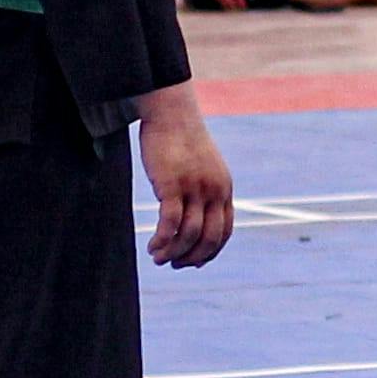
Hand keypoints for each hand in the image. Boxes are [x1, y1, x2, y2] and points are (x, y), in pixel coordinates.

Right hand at [138, 93, 234, 267]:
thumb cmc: (182, 141)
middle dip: (191, 258)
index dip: (210, 253)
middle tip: (172, 264)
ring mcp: (195, 188)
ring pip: (188, 235)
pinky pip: (170, 223)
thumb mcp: (201, 167)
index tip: (193, 262)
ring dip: (172, 253)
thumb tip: (194, 214)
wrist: (171, 113)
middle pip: (209, 239)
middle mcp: (214, 191)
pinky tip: (152, 246)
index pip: (224, 232)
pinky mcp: (172, 185)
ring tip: (157, 257)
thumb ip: (203, 190)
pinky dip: (162, 241)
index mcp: (224, 189)